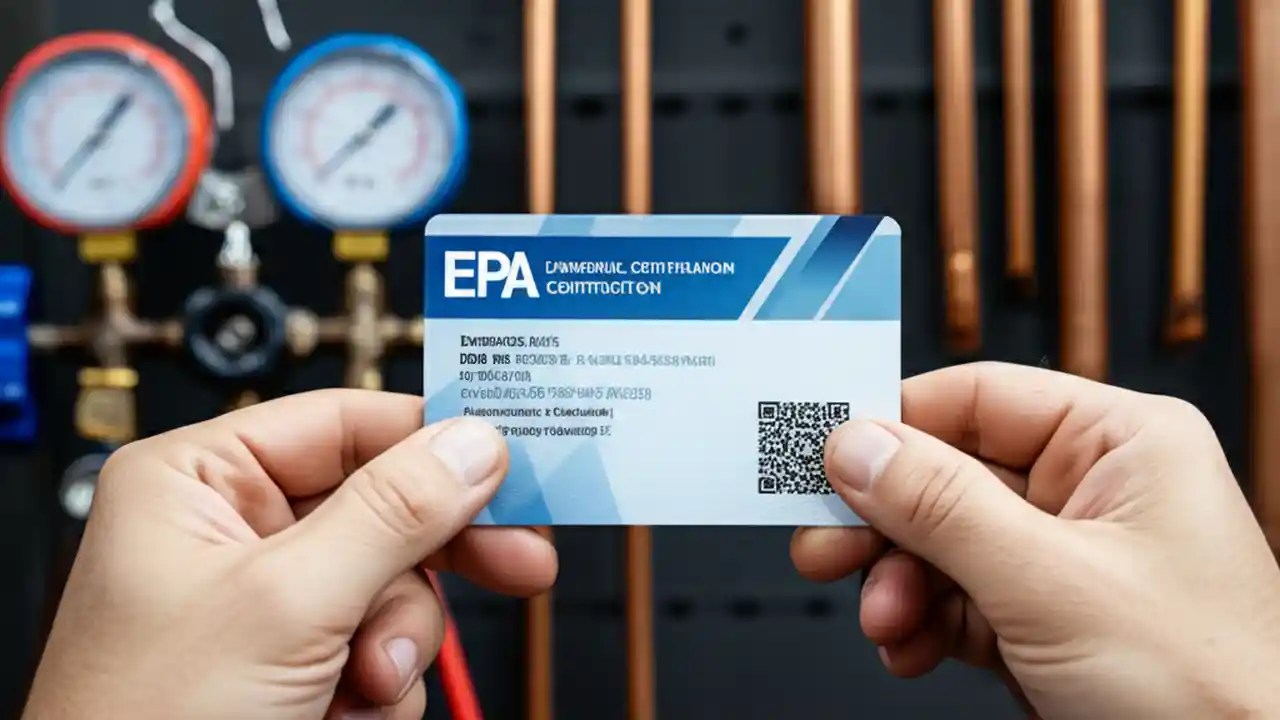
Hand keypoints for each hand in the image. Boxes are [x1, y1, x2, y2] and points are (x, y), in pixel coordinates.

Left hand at [23, 391, 555, 719]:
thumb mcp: (286, 604)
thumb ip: (391, 514)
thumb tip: (471, 445)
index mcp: (198, 481)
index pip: (345, 423)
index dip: (434, 439)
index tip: (517, 459)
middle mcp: (231, 531)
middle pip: (383, 505)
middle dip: (435, 557)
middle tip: (521, 560)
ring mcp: (264, 602)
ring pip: (393, 584)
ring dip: (399, 641)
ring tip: (368, 684)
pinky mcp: (292, 662)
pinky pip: (381, 644)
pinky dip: (382, 685)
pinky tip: (347, 711)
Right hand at [792, 362, 1279, 719]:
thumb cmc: (1212, 691)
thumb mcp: (1053, 586)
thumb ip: (944, 507)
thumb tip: (857, 445)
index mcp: (1121, 444)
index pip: (978, 400)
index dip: (893, 423)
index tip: (820, 455)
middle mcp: (1094, 491)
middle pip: (949, 475)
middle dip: (885, 522)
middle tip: (824, 548)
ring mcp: (1069, 560)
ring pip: (945, 544)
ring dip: (900, 584)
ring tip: (885, 622)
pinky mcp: (1050, 621)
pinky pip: (960, 599)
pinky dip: (925, 623)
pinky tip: (911, 650)